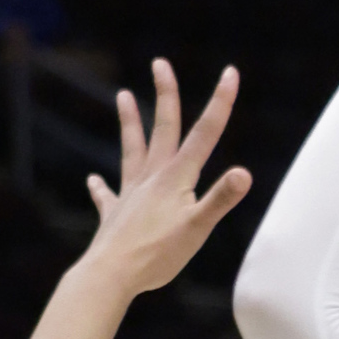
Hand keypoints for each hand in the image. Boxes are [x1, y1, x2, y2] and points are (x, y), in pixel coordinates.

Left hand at [85, 60, 251, 293]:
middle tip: (160, 63)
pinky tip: (93, 180)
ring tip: (121, 96)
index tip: (230, 72)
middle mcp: (151, 178)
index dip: (220, 102)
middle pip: (163, 129)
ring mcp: (130, 194)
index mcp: (175, 178)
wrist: (110, 274)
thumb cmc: (156, 255)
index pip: (204, 134)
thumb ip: (220, 199)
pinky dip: (101, 187)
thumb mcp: (197, 228)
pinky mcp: (115, 215)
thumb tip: (245, 173)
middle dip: (165, 95)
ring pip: (132, 150)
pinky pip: (108, 196)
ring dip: (130, 123)